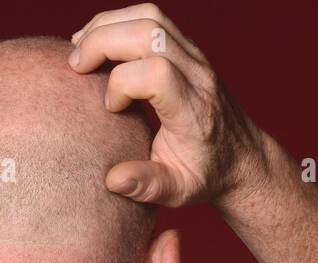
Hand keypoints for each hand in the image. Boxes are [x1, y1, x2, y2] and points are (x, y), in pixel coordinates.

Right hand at [69, 4, 267, 211]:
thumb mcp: (178, 191)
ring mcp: (195, 57)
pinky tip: (99, 45)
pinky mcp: (188, 49)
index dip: (122, 84)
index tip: (111, 109)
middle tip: (74, 65)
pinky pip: (152, 19)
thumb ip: (146, 186)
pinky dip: (119, 24)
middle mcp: (198, 75)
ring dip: (107, 24)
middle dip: (102, 41)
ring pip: (149, 17)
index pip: (157, 73)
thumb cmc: (206, 176)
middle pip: (148, 32)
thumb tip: (113, 180)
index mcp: (194, 111)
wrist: (243, 159)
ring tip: (80, 47)